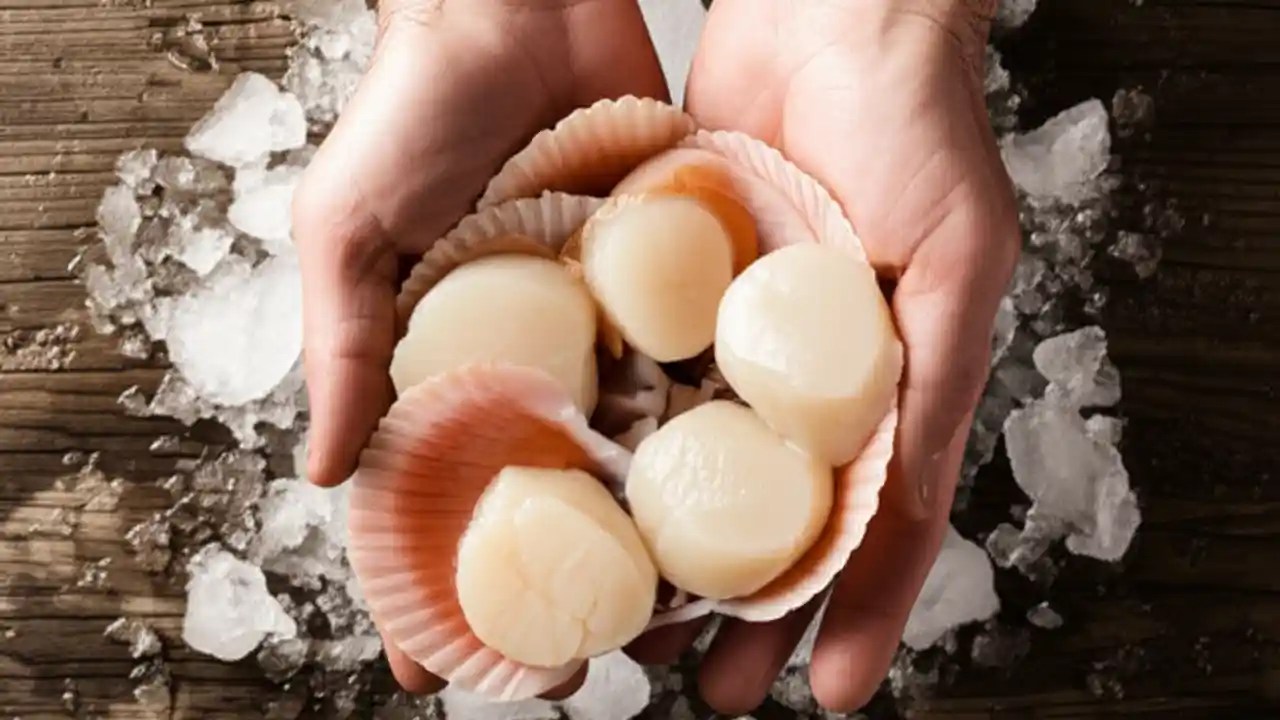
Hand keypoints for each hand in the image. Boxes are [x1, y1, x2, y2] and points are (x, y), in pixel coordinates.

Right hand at [292, 0, 666, 693]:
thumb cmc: (414, 106)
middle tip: (573, 668)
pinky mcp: (672, 286)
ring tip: (667, 623)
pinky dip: (708, 440)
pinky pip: (691, 373)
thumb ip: (345, 345)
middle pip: (541, 496)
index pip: (428, 489)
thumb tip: (321, 472)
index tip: (438, 665)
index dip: (428, 577)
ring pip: (626, 455)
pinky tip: (734, 507)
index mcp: (440, 356)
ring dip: (644, 540)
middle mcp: (527, 356)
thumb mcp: (351, 228)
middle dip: (554, 587)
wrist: (523, 1)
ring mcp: (602, 327)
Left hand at [626, 0, 1019, 712]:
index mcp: (889, 386)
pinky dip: (628, 449)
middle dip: (749, 609)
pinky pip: (647, 385)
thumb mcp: (950, 268)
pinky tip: (598, 502)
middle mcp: (810, 380)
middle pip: (777, 519)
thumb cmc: (917, 131)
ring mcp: (739, 344)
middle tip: (713, 683)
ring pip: (702, 472)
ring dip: (677, 552)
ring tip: (643, 626)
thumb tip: (906, 511)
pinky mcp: (676, 297)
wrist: (829, 18)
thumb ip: (931, 386)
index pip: (877, 525)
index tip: (834, 690)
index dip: (858, 613)